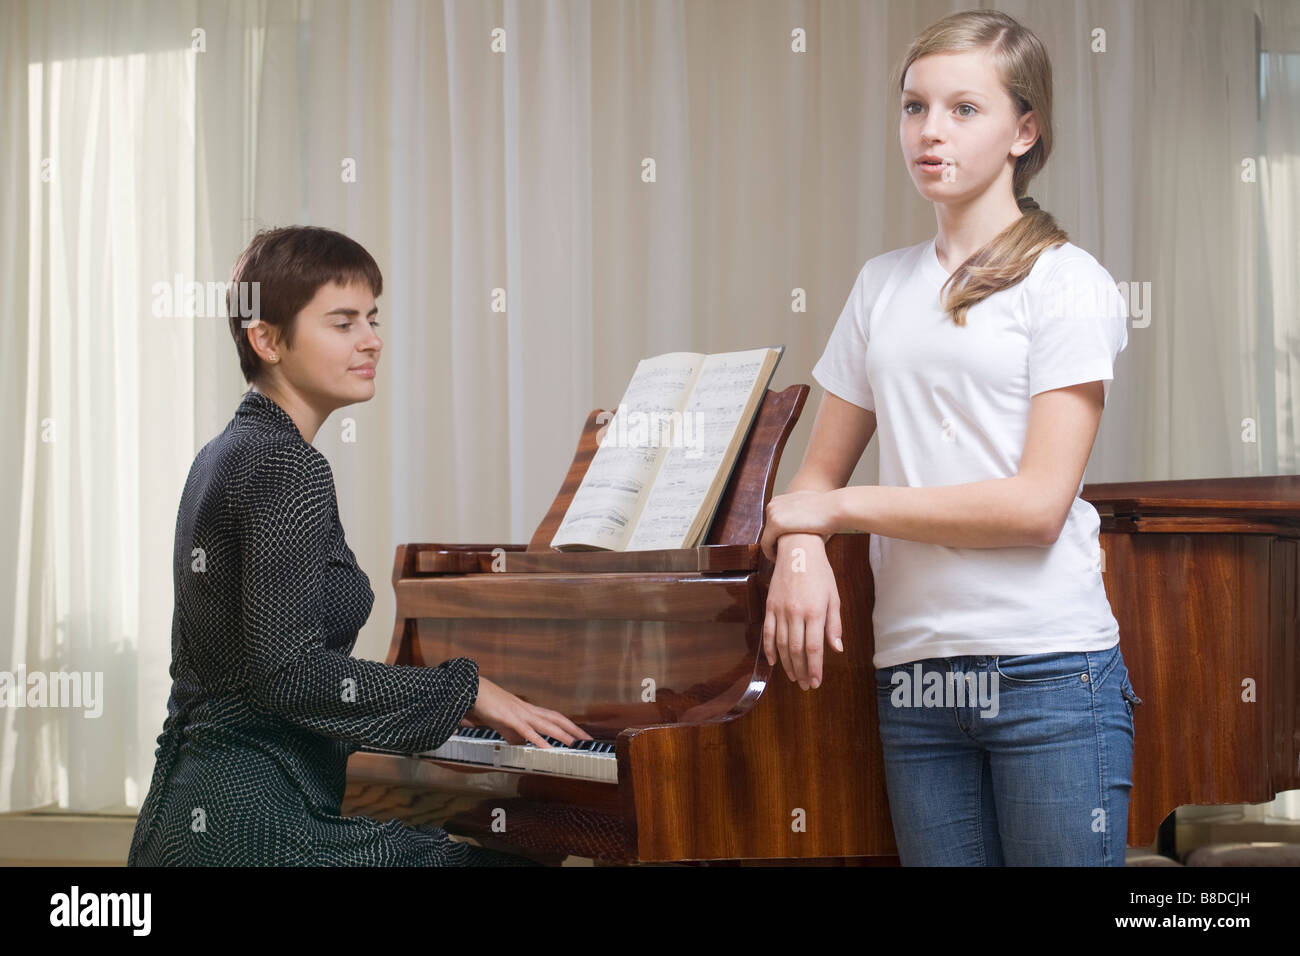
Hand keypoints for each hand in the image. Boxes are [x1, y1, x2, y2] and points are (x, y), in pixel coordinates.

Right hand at [462, 676, 592, 748]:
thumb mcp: (504, 724)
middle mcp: (528, 710)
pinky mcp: (509, 718)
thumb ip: (515, 735)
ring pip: (546, 724)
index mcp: (528, 711)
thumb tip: (523, 745)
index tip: (582, 734)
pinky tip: (547, 748)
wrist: (472, 690)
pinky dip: (539, 740)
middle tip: (588, 739)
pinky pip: (527, 731)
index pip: (554, 717)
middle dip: (573, 729)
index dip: (569, 725)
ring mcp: (520, 713)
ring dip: (562, 734)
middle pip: (556, 718)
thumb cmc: (487, 705)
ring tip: (575, 743)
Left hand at [760, 489, 838, 559]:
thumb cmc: (827, 512)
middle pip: (768, 530)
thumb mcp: (807, 507)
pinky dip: (770, 554)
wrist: (834, 508)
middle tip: (782, 556)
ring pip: (767, 538)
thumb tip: (801, 524)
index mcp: (780, 499)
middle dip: (775, 543)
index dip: (778, 536)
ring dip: (773, 550)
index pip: (773, 522)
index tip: (784, 547)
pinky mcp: (776, 524)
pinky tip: (778, 561)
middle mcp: (773, 504)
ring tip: (782, 560)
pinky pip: (766, 544)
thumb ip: (799, 514)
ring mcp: (773, 513)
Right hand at [762, 533, 842, 689]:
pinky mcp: (770, 606)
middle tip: (806, 685)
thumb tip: (837, 649)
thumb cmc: (820, 573)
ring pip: (781, 645)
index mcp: (815, 611)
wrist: (797, 549)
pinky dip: (769, 649)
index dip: (815, 668)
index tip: (816, 682)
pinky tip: (773, 661)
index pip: (813, 648)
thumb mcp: (833, 596)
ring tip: (794, 677)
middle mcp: (795, 613)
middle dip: (801, 671)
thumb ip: (834, 624)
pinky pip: (768, 632)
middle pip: (796, 650)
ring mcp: (780, 610)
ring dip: (787, 664)